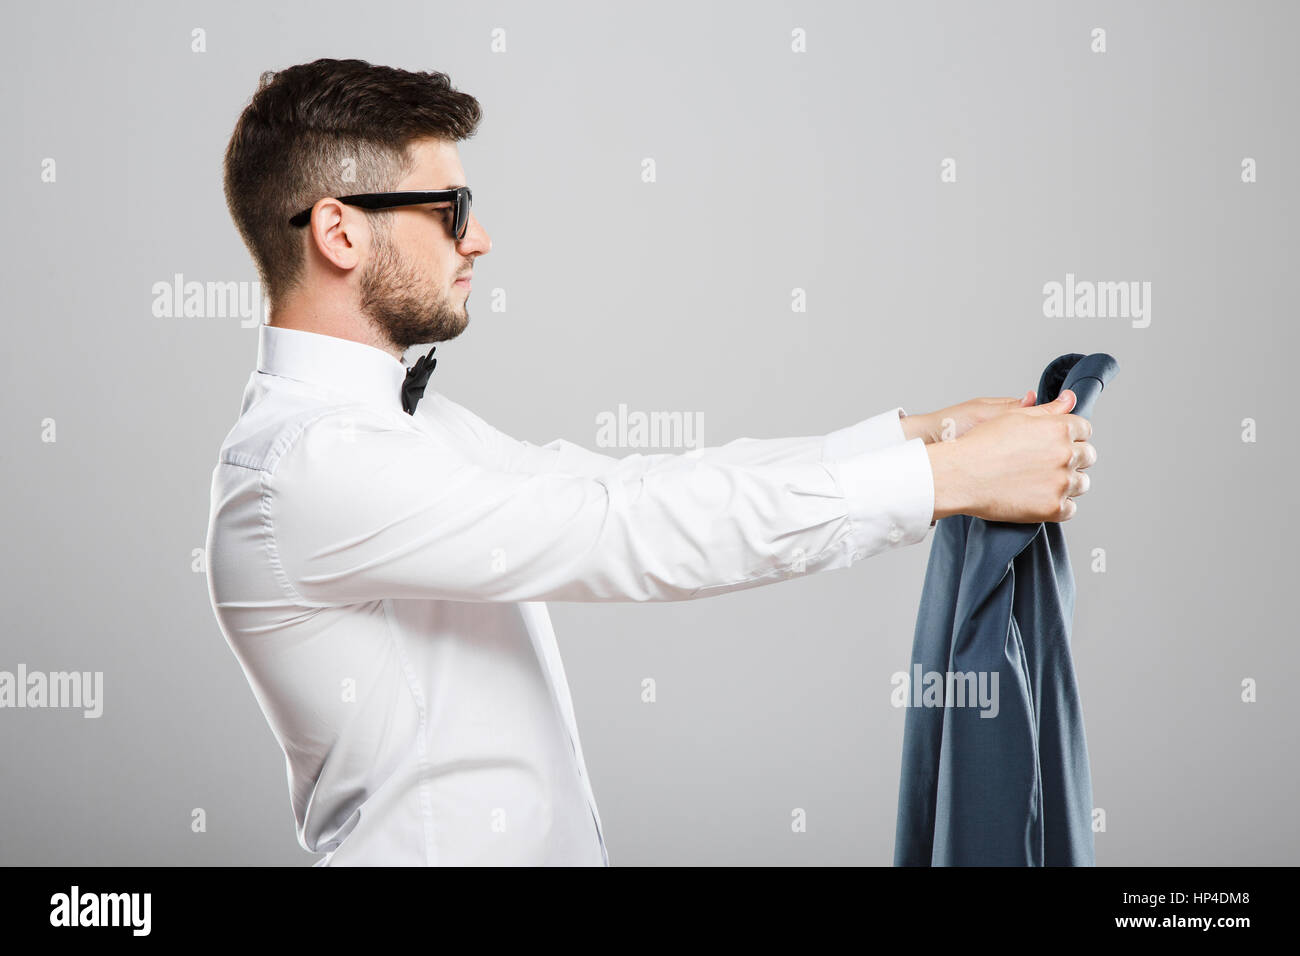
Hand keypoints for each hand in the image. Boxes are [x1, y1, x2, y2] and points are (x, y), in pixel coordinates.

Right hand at [926, 389, 1096, 522]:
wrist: (959, 476)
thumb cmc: (981, 445)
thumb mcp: (1014, 417)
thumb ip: (1048, 409)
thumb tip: (1070, 397)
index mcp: (1059, 429)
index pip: (1084, 429)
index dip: (1070, 435)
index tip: (1056, 443)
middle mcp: (1065, 454)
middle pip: (1087, 456)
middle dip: (1072, 458)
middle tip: (1046, 464)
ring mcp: (1061, 483)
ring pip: (1081, 484)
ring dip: (1067, 483)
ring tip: (1039, 482)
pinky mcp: (1053, 508)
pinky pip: (1070, 509)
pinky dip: (1058, 506)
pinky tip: (1038, 499)